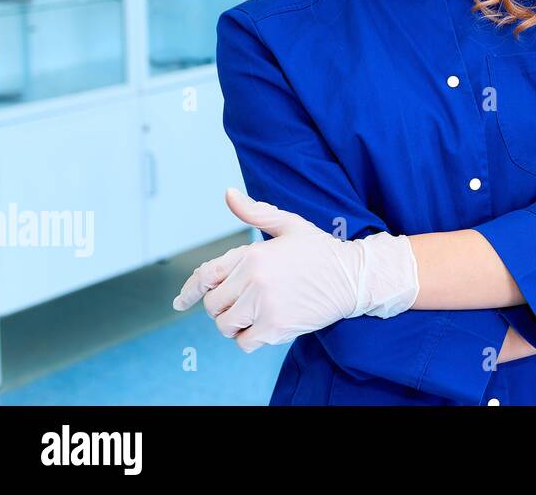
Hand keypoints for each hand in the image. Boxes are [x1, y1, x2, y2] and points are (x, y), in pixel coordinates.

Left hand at [171, 188, 418, 351]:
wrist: (354, 277)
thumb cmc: (321, 251)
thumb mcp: (290, 225)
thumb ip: (255, 212)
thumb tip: (228, 194)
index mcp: (253, 254)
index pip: (206, 275)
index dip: (189, 289)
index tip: (181, 301)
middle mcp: (255, 280)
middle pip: (213, 304)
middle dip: (223, 305)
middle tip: (243, 302)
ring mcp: (265, 305)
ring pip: (225, 325)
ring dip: (234, 324)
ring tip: (254, 314)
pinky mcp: (276, 327)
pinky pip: (244, 342)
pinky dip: (248, 339)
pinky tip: (264, 327)